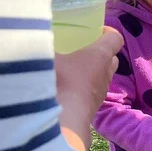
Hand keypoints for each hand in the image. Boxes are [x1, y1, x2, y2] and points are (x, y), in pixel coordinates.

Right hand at [56, 27, 122, 150]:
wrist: (62, 119)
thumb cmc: (58, 80)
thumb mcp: (47, 55)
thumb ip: (45, 44)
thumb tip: (36, 36)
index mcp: (100, 54)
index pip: (116, 38)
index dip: (108, 33)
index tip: (96, 31)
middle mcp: (106, 72)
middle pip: (111, 58)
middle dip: (101, 52)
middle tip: (82, 49)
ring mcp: (101, 91)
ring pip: (103, 76)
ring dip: (93, 71)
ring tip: (73, 68)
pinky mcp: (93, 106)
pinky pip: (93, 91)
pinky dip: (86, 86)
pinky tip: (68, 87)